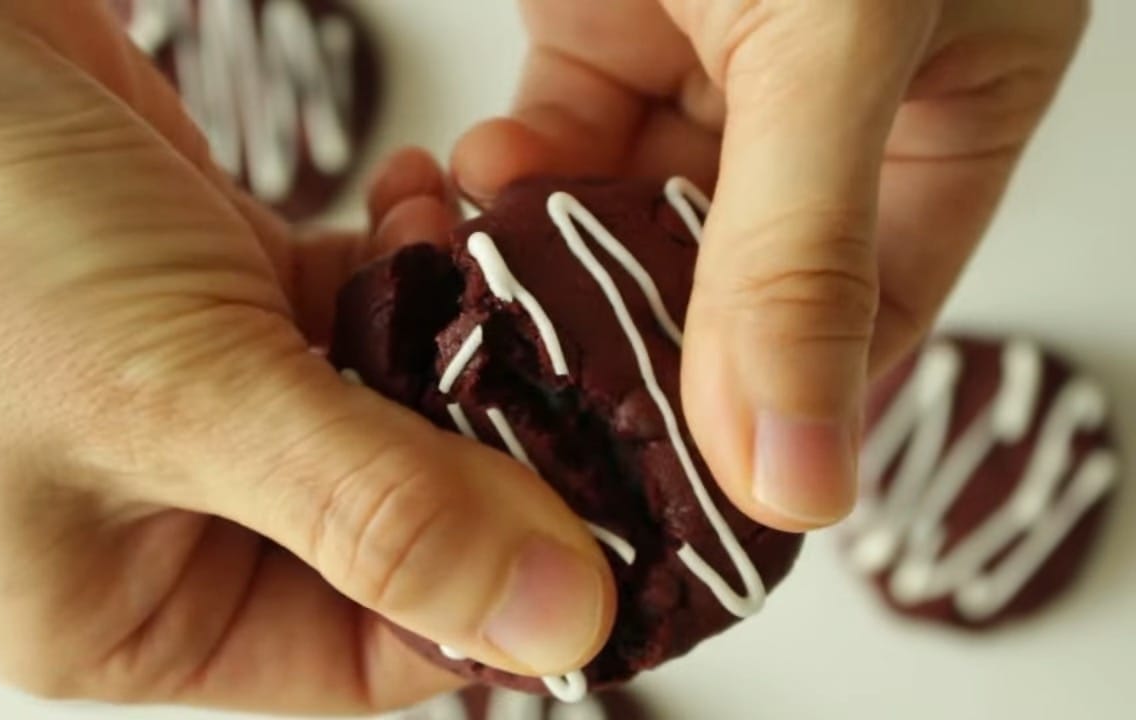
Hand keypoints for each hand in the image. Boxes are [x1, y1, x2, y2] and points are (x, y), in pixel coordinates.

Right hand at [0, 1, 614, 713]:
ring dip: (459, 338)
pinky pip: (371, 316)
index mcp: (133, 614)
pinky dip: (416, 268)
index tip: (604, 535)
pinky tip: (429, 210)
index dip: (493, 601)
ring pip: (400, 412)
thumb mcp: (178, 398)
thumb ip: (376, 509)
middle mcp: (176, 521)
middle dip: (488, 446)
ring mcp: (213, 408)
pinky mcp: (236, 306)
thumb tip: (549, 616)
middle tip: (576, 381)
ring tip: (481, 258)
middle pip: (400, 529)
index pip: (369, 653)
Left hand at [453, 0, 1087, 530]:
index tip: (668, 496)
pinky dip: (509, 170)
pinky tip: (470, 174)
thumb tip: (800, 476)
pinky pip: (559, 139)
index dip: (772, 422)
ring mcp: (714, 67)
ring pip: (626, 222)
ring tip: (486, 275)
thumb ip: (804, 255)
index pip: (860, 331)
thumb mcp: (838, 34)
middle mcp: (829, 111)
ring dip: (549, 256)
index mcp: (940, 124)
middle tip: (540, 400)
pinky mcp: (611, 21)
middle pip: (727, 289)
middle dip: (631, 340)